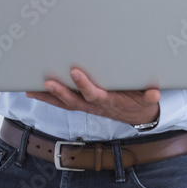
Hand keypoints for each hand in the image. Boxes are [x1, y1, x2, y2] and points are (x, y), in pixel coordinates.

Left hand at [25, 67, 160, 125]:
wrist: (138, 115)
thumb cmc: (140, 102)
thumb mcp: (147, 99)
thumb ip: (149, 96)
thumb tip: (154, 93)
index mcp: (109, 101)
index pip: (94, 94)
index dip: (84, 85)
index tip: (75, 72)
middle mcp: (95, 105)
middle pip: (74, 100)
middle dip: (60, 93)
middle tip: (47, 83)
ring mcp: (87, 106)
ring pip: (65, 103)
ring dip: (49, 98)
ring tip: (32, 90)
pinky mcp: (83, 104)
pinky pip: (64, 103)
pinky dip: (50, 99)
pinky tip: (36, 92)